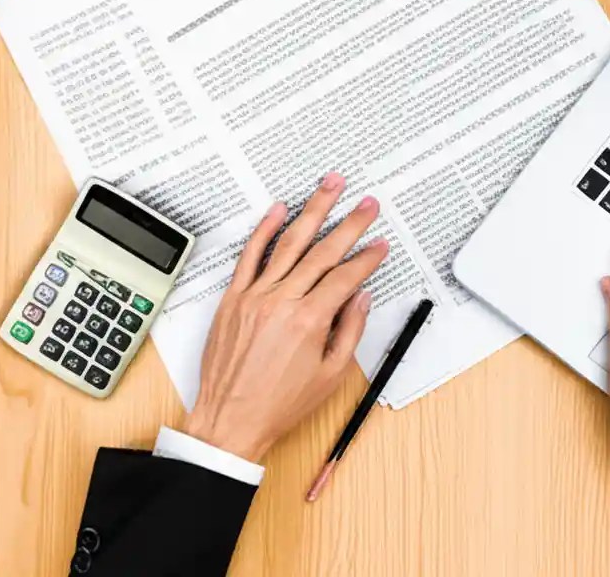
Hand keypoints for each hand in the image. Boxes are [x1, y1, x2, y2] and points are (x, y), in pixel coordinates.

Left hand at [183, 173, 388, 461]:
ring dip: (311, 212)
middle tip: (366, 204)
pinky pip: (249, 256)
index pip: (345, 277)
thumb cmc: (278, 404)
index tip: (380, 245)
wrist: (230, 420)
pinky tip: (277, 210)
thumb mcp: (330, 375)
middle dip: (349, 224)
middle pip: (322, 252)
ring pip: (288, 244)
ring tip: (328, 188)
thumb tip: (360, 298)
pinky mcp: (233, 299)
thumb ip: (349, 331)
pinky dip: (264, 230)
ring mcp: (254, 297)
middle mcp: (281, 303)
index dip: (367, 259)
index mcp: (309, 322)